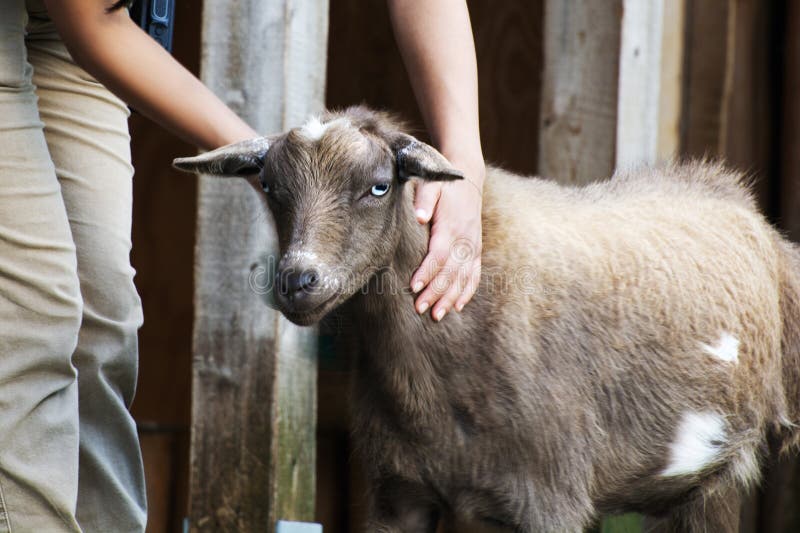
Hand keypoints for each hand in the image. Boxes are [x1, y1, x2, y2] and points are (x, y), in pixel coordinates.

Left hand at [411, 159, 483, 320]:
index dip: (427, 272)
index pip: (439, 254)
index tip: (414, 287)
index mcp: (451, 226)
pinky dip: (467, 292)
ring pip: (463, 277)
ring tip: (437, 315)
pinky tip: (458, 306)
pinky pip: (475, 275)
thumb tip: (419, 216)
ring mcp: (473, 246)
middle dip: (436, 292)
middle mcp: (465, 239)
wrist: (469, 179)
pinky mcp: (476, 250)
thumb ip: (424, 200)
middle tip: (420, 309)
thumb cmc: (443, 185)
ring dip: (450, 298)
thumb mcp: (432, 184)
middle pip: (450, 271)